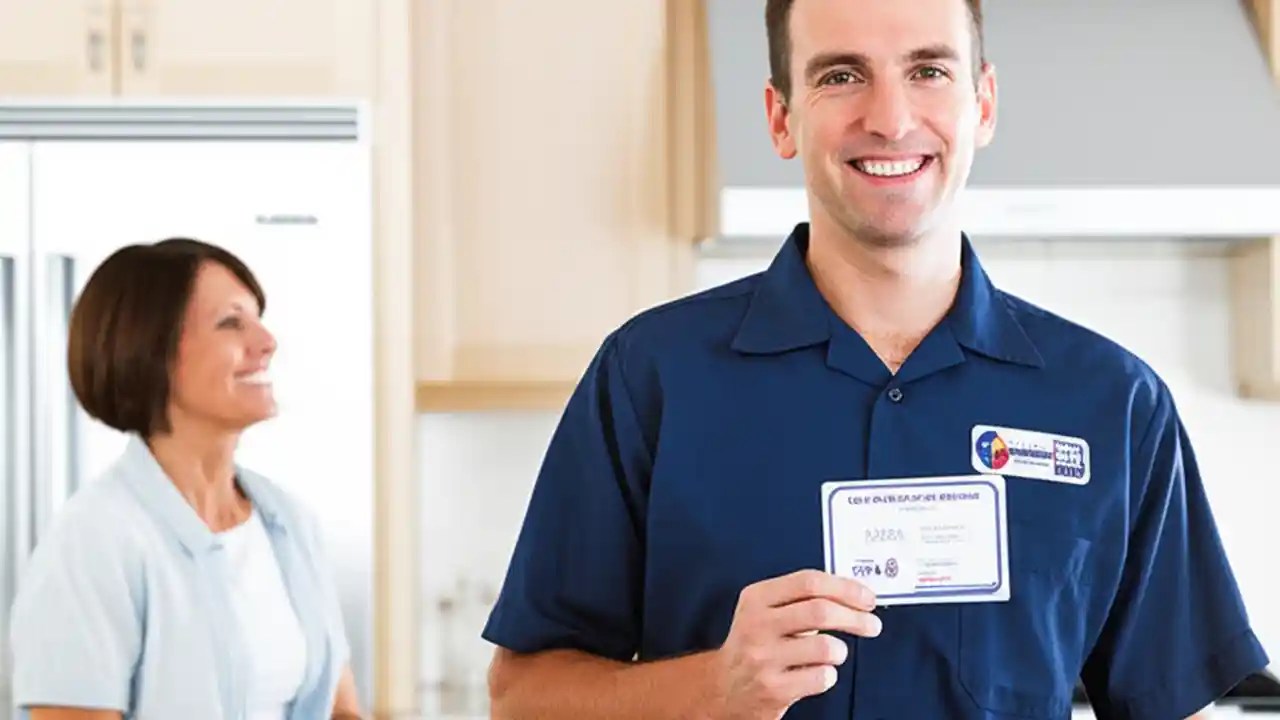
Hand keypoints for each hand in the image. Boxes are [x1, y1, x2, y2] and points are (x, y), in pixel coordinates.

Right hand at [709, 569, 880, 719]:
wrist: (722, 688)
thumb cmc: (754, 645)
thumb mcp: (764, 611)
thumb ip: (800, 598)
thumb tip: (852, 592)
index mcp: (756, 598)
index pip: (808, 582)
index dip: (845, 588)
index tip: (866, 598)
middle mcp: (757, 625)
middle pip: (821, 611)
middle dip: (856, 618)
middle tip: (872, 624)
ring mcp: (764, 658)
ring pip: (826, 647)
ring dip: (840, 651)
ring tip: (832, 654)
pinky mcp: (774, 689)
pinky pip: (822, 677)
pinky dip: (828, 675)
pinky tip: (815, 673)